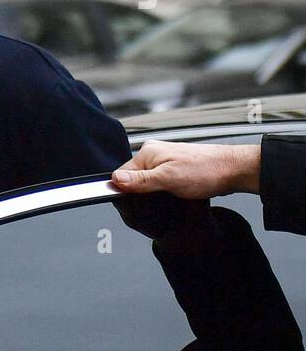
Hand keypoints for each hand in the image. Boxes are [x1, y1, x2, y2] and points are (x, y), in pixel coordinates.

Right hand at [112, 140, 260, 198]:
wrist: (234, 170)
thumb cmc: (206, 171)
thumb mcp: (168, 179)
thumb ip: (140, 181)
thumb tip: (115, 180)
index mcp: (148, 152)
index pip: (123, 174)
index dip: (128, 190)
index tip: (139, 198)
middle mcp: (155, 152)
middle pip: (134, 178)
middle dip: (143, 191)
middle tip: (160, 196)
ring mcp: (166, 159)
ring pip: (148, 180)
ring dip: (155, 191)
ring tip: (172, 193)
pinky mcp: (175, 166)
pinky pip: (160, 180)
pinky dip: (165, 189)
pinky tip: (176, 192)